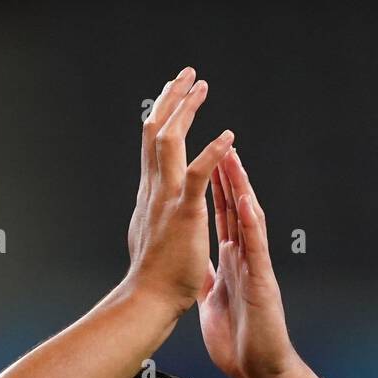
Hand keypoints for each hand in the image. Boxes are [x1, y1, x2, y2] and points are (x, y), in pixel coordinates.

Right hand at [126, 67, 234, 316]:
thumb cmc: (153, 282)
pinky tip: (228, 136)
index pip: (152, 148)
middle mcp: (153, 191)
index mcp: (150, 198)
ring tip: (201, 86)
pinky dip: (212, 152)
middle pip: (156, 132)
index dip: (161, 118)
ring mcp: (167, 200)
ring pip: (170, 142)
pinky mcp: (184, 214)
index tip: (170, 97)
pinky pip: (197, 175)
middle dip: (170, 99)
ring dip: (186, 109)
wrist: (148, 302)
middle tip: (185, 75)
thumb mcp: (150, 240)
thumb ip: (153, 221)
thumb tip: (149, 215)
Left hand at [197, 148, 299, 377]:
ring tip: (233, 159)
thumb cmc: (239, 343)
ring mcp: (255, 269)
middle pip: (236, 211)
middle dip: (228, 178)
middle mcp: (246, 260)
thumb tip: (196, 267)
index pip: (223, 220)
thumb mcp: (214, 304)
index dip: (215, 192)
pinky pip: (256, 249)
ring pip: (249, 221)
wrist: (258, 371)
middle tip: (220, 144)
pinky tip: (246, 201)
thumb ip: (208, 282)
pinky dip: (250, 224)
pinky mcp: (261, 283)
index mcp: (233, 264)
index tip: (206, 163)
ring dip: (242, 190)